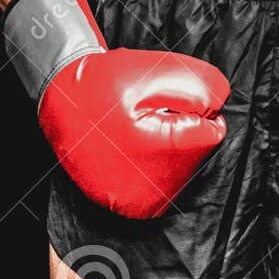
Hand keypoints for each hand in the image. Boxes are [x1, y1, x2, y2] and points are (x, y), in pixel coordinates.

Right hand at [40, 48, 229, 219]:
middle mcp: (148, 197)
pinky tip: (129, 144)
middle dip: (181, 128)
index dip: (192, 107)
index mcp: (159, 160)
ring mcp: (134, 206)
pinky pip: (159, 178)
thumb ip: (202, 87)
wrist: (57, 100)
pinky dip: (153, 159)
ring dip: (168, 145)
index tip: (162, 101)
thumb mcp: (160, 71)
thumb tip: (220, 105)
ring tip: (134, 130)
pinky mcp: (124, 206)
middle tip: (144, 115)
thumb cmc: (106, 83)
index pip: (212, 133)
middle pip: (197, 155)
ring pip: (181, 167)